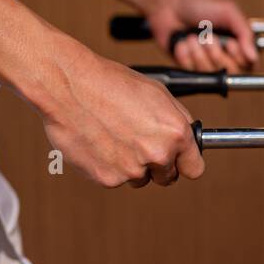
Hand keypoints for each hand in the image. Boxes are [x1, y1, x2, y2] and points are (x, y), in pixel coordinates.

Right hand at [39, 41, 204, 187]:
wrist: (69, 86)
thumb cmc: (110, 84)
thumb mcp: (157, 93)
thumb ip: (177, 120)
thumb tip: (188, 138)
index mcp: (176, 133)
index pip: (194, 168)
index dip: (185, 163)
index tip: (178, 162)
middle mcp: (158, 154)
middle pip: (167, 177)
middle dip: (158, 165)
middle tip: (138, 144)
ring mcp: (132, 170)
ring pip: (139, 179)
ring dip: (131, 165)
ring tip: (114, 136)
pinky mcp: (107, 178)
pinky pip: (115, 179)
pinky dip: (108, 166)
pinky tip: (99, 142)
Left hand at [145, 0, 257, 73]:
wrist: (169, 3)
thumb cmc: (200, 3)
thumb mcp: (228, 11)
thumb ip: (245, 33)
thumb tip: (254, 57)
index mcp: (237, 42)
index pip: (249, 65)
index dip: (240, 58)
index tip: (230, 43)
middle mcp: (223, 55)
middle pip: (230, 72)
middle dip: (217, 54)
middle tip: (208, 37)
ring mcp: (205, 62)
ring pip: (209, 72)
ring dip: (199, 52)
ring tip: (192, 36)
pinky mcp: (188, 66)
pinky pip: (191, 71)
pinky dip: (185, 54)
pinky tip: (182, 42)